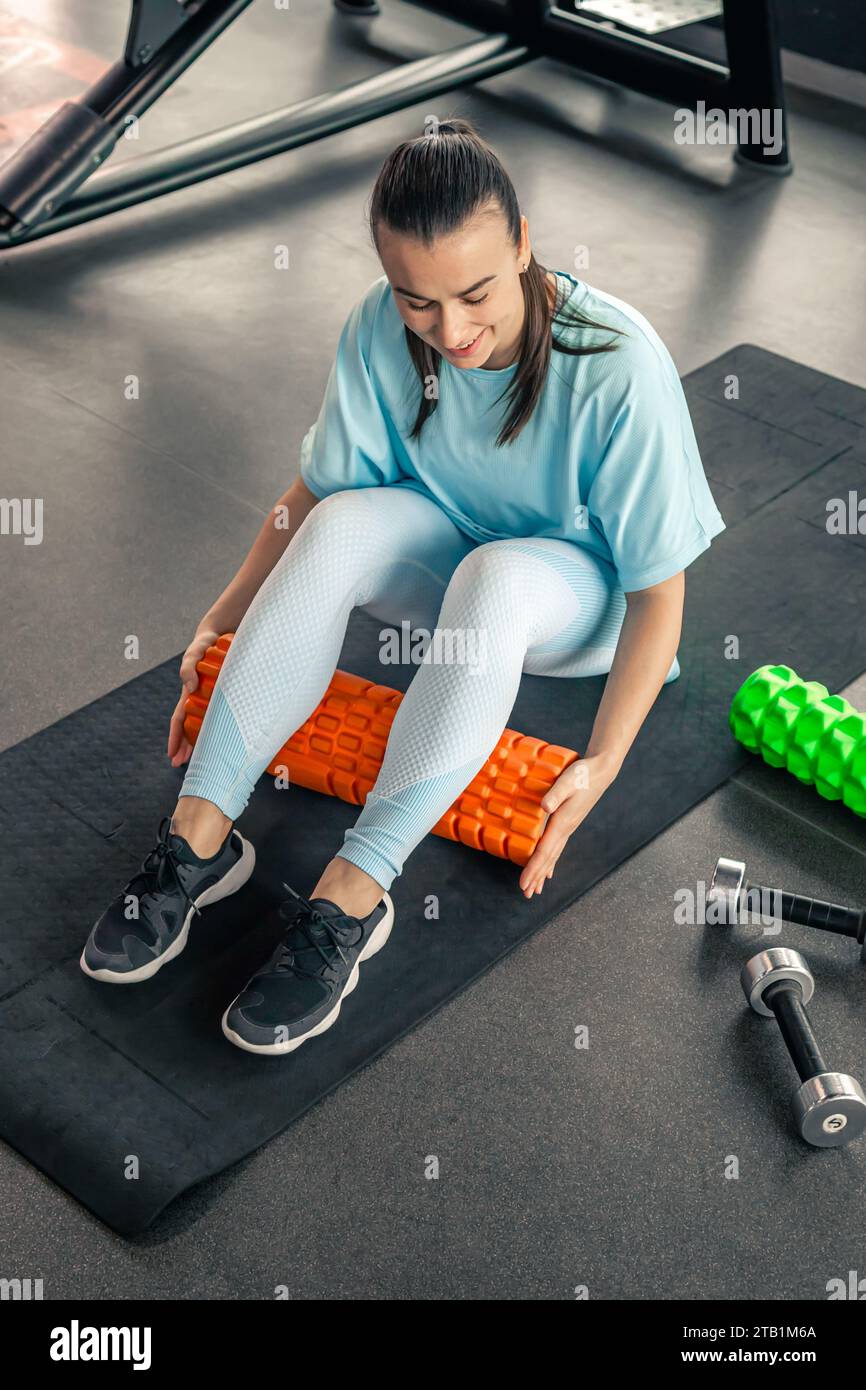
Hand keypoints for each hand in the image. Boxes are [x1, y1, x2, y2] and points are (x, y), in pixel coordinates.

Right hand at [167, 626, 221, 766]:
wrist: (220, 634)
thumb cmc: (206, 643)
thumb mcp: (196, 651)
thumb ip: (189, 665)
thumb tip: (189, 686)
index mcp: (189, 693)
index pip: (179, 720)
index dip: (175, 737)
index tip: (172, 755)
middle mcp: (197, 698)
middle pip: (188, 726)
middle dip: (183, 746)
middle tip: (179, 765)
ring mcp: (209, 698)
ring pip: (202, 724)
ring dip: (198, 741)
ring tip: (199, 761)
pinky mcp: (223, 695)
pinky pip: (218, 716)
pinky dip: (217, 730)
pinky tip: (222, 740)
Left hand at [519, 752, 619, 898]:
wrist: (601, 771)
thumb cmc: (583, 774)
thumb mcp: (568, 780)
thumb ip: (556, 793)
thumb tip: (545, 806)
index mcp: (562, 822)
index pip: (544, 851)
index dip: (533, 869)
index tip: (524, 884)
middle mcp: (566, 829)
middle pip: (548, 859)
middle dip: (536, 877)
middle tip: (526, 894)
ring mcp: (568, 828)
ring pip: (553, 856)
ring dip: (543, 872)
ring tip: (536, 888)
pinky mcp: (569, 823)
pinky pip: (557, 847)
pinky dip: (551, 861)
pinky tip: (549, 870)